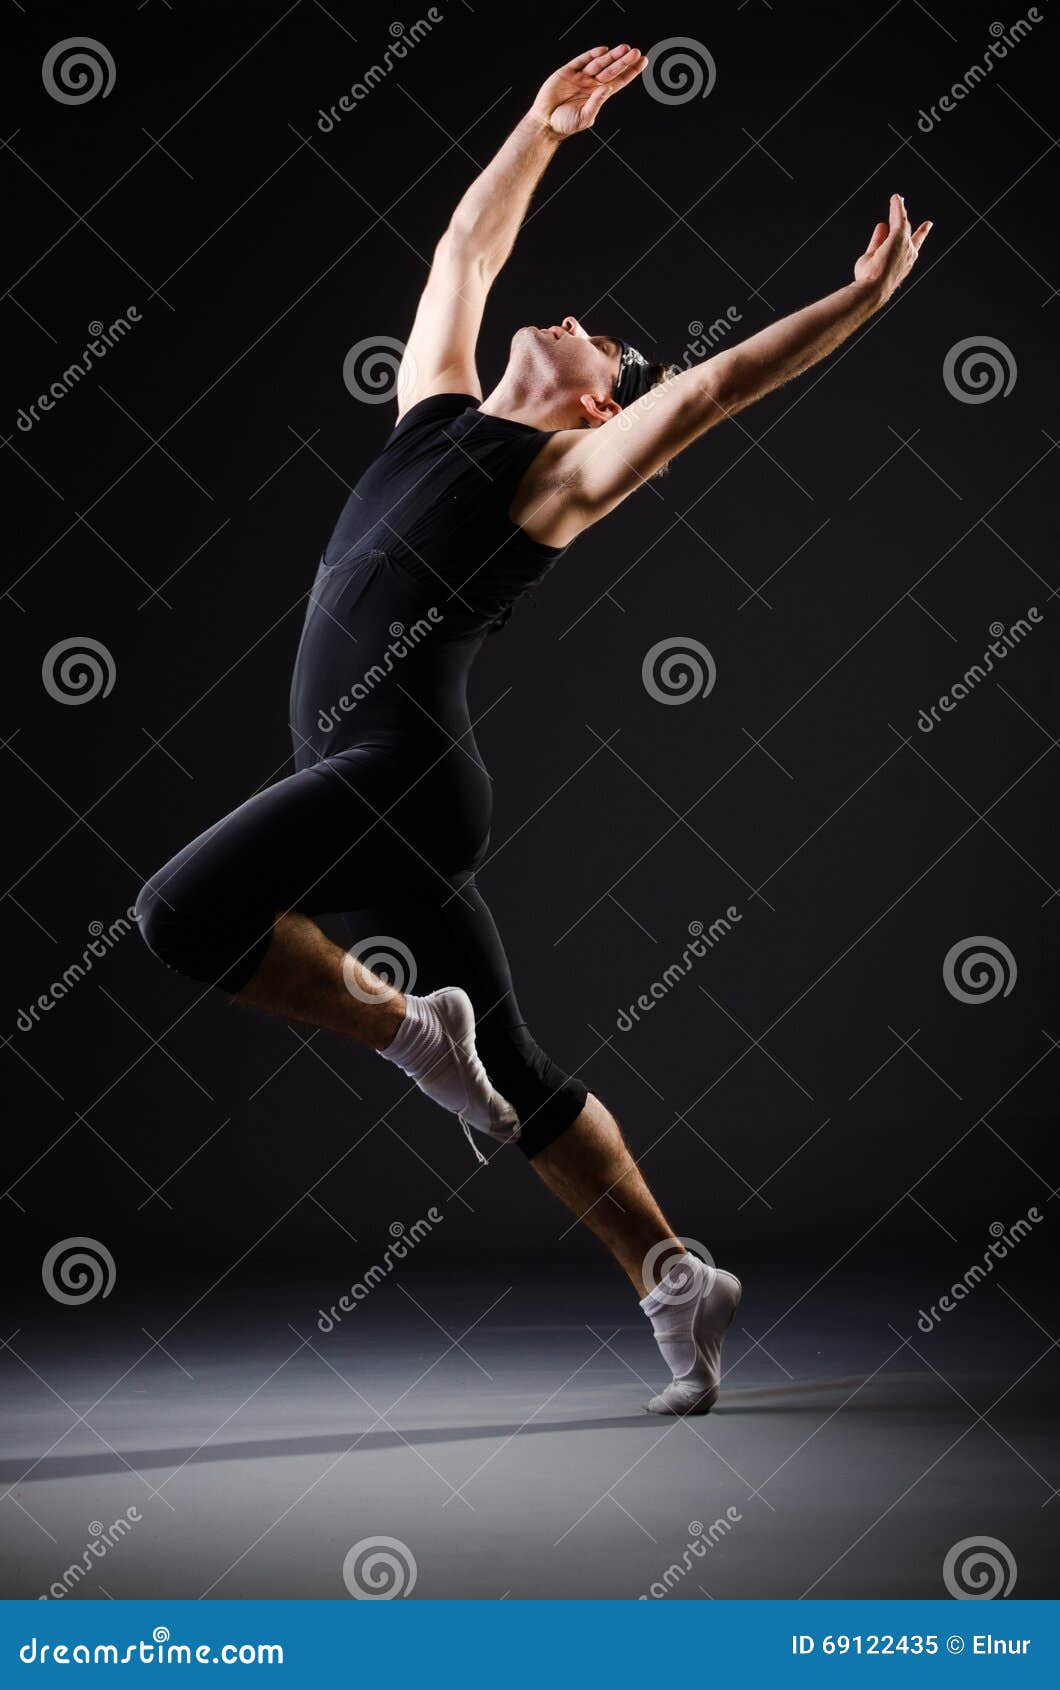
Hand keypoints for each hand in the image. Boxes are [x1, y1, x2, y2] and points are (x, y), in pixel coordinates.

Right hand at [531, 44, 645, 136]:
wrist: (544, 123)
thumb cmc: (565, 125)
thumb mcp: (584, 117)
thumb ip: (596, 103)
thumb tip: (607, 89)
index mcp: (598, 96)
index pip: (618, 81)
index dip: (630, 72)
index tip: (642, 61)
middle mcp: (591, 84)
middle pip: (611, 70)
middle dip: (624, 61)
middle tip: (636, 52)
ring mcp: (579, 77)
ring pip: (599, 63)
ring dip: (611, 56)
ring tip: (625, 49)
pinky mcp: (567, 72)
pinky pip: (582, 60)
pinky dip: (591, 54)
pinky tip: (603, 51)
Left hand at [854, 194, 932, 301]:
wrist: (873, 287)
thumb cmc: (871, 280)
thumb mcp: (873, 258)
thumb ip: (877, 242)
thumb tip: (882, 225)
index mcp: (904, 263)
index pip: (913, 246)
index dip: (920, 235)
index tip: (928, 225)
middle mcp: (909, 253)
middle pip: (908, 232)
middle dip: (904, 219)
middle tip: (902, 206)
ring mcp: (905, 244)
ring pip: (902, 223)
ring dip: (899, 210)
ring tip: (897, 199)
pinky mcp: (899, 235)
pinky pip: (898, 216)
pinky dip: (897, 206)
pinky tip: (895, 197)